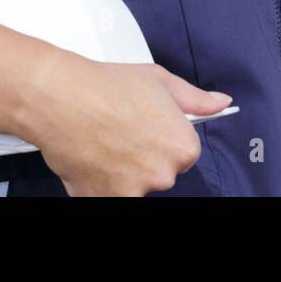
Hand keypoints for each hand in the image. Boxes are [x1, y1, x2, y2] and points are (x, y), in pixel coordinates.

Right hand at [22, 52, 231, 195]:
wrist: (60, 98)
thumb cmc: (105, 86)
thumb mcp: (160, 80)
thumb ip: (195, 98)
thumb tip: (220, 103)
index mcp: (182, 147)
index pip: (182, 153)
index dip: (161, 138)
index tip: (143, 127)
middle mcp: (163, 174)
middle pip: (159, 172)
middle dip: (141, 157)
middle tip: (118, 132)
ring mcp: (134, 191)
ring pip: (133, 185)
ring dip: (120, 172)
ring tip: (101, 143)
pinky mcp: (105, 201)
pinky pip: (108, 195)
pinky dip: (98, 183)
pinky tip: (90, 158)